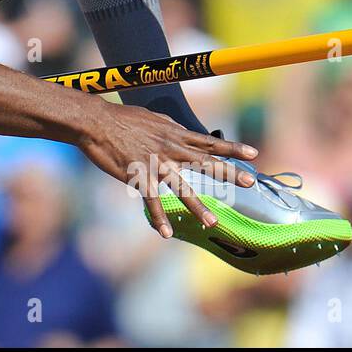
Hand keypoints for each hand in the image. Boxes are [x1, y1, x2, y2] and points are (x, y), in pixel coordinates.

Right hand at [73, 100, 257, 237]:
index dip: (232, 148)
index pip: (209, 142)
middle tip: (250, 181)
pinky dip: (158, 217)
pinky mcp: (139, 177)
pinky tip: (166, 233)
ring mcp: (155, 164)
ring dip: (198, 206)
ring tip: (213, 222)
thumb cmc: (122, 118)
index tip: (254, 154)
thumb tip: (183, 131)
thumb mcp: (153, 118)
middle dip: (229, 172)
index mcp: (175, 135)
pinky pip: (151, 201)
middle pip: (205, 162)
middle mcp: (170, 149)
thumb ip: (170, 127)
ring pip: (181, 188)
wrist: (97, 123)